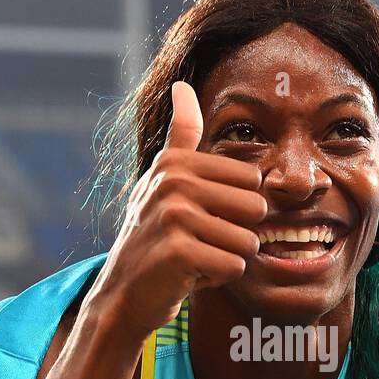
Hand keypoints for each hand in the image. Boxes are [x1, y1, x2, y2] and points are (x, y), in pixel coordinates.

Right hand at [88, 81, 266, 340]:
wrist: (123, 293)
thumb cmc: (153, 237)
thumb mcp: (164, 180)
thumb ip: (181, 135)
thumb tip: (183, 86)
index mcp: (176, 162)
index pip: (252, 182)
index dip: (235, 209)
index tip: (201, 219)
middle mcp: (173, 182)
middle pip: (256, 209)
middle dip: (236, 235)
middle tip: (200, 243)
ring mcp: (174, 216)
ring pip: (248, 242)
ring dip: (226, 259)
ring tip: (194, 259)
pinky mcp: (179, 252)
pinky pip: (234, 267)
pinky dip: (217, 279)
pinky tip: (189, 276)